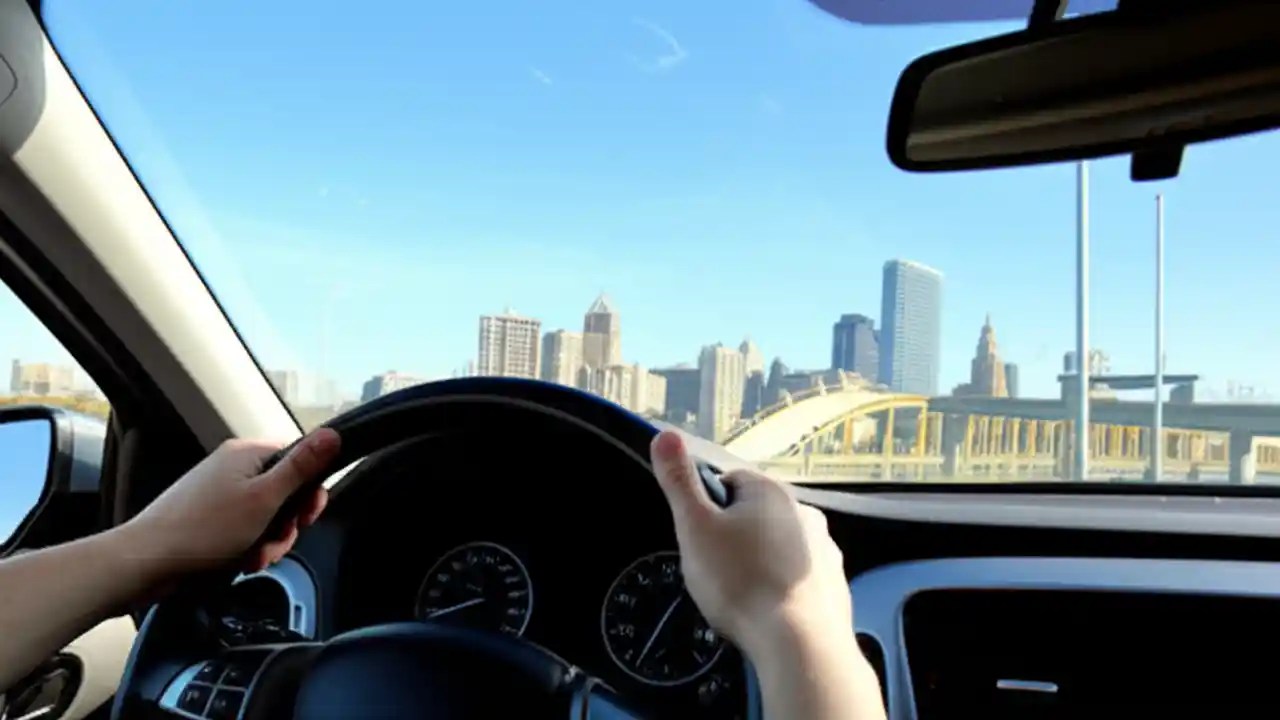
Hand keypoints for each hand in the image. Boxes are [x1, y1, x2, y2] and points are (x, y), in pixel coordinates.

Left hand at [124, 429, 339, 577]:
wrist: (146, 563)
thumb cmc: (204, 530)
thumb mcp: (265, 499)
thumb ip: (302, 468)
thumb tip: (334, 434)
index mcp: (247, 454)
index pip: (299, 461)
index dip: (309, 492)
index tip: (306, 517)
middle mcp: (233, 468)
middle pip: (285, 493)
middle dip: (286, 525)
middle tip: (273, 541)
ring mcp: (219, 494)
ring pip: (267, 517)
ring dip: (268, 542)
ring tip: (251, 557)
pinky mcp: (208, 518)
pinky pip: (244, 530)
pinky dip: (248, 547)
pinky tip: (238, 562)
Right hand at [648, 431, 851, 657]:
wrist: (798, 643)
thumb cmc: (740, 582)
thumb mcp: (695, 528)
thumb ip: (679, 481)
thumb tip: (665, 434)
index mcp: (769, 491)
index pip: (728, 482)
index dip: (707, 509)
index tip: (699, 539)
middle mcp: (804, 511)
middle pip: (755, 515)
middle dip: (734, 538)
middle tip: (716, 570)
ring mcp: (824, 548)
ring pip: (779, 546)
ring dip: (761, 562)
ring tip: (742, 594)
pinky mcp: (834, 583)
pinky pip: (798, 576)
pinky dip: (783, 587)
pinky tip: (770, 610)